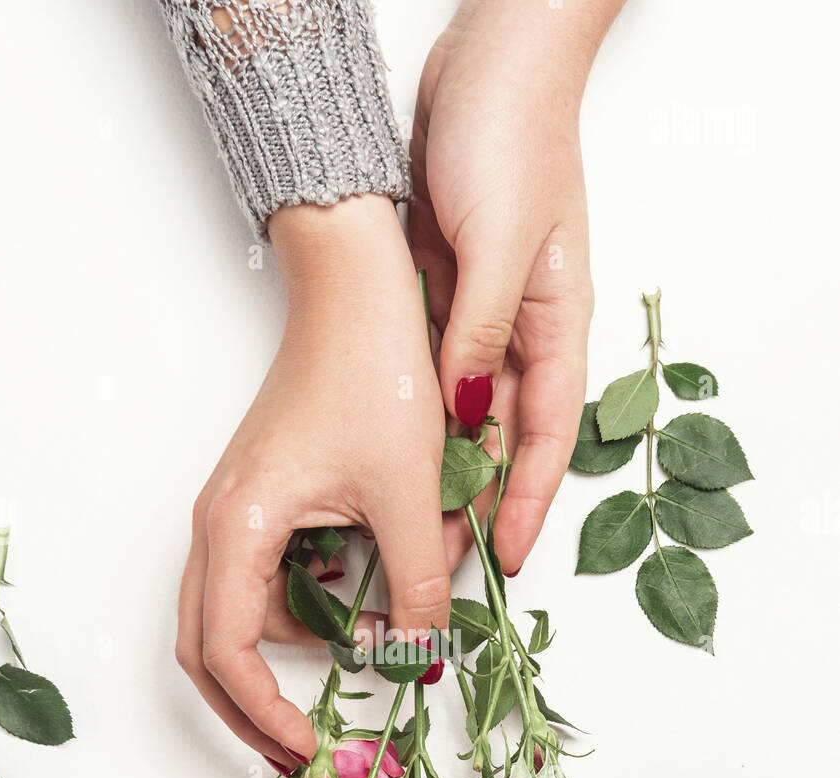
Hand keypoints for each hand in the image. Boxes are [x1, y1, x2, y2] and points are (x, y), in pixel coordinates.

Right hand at [176, 196, 449, 770]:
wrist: (357, 288)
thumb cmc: (374, 371)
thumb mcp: (409, 494)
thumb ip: (418, 585)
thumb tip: (421, 656)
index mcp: (240, 525)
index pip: (226, 653)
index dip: (266, 714)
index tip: (310, 748)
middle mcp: (220, 523)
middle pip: (206, 648)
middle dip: (250, 709)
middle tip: (302, 749)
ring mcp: (233, 511)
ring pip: (226, 617)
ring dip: (274, 661)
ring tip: (340, 682)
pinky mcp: (257, 500)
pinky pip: (255, 581)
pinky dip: (289, 617)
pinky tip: (344, 616)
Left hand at [410, 0, 623, 576]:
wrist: (486, 54)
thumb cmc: (510, 134)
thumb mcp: (497, 245)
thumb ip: (482, 335)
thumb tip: (464, 414)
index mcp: (556, 323)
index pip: (550, 435)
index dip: (533, 500)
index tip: (510, 555)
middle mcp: (521, 328)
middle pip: (502, 434)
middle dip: (478, 497)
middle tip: (443, 555)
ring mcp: (479, 310)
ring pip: (460, 410)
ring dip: (438, 464)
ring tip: (410, 517)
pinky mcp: (441, 290)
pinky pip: (428, 368)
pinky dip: (413, 410)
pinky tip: (388, 447)